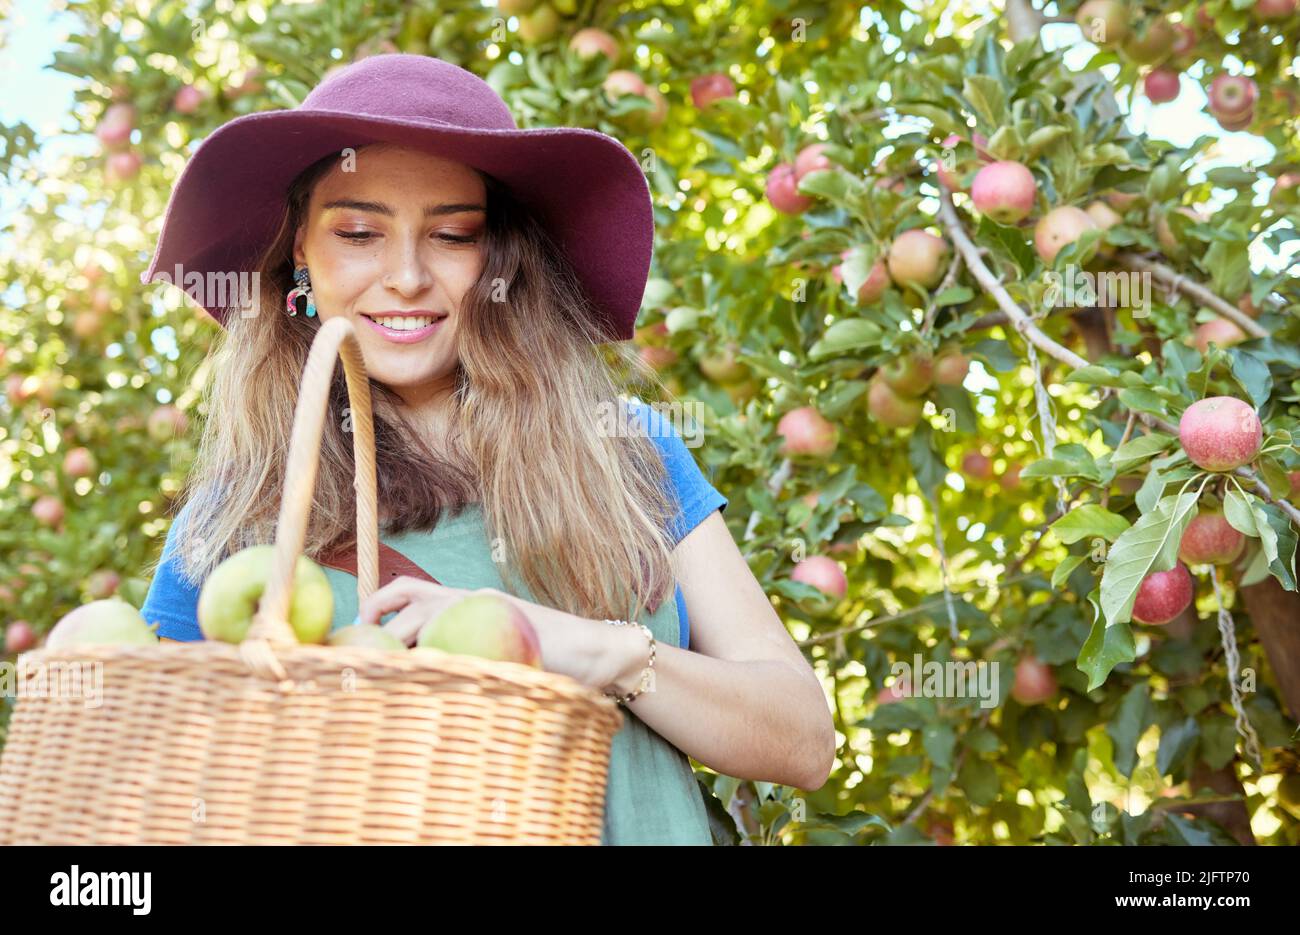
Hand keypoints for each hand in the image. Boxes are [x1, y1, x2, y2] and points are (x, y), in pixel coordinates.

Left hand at [356, 577, 618, 689]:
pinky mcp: (502, 633)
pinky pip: (455, 645)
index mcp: (468, 600)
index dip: (377, 604)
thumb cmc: (553, 657)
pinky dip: (433, 662)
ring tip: (386, 674)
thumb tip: (420, 674)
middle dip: (378, 628)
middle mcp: (472, 600)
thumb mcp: (501, 647)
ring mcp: (487, 615)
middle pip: (409, 603)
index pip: (409, 589)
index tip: (357, 629)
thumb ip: (465, 649)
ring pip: (425, 621)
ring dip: (402, 647)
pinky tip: (426, 683)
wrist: (600, 652)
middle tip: (360, 656)